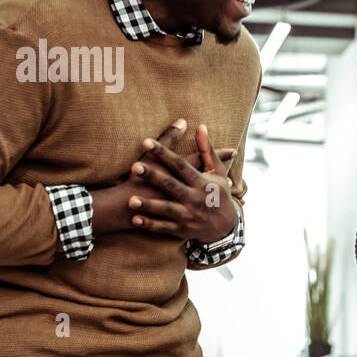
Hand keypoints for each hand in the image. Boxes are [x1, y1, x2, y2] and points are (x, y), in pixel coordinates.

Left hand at [127, 124, 235, 241]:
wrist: (225, 227)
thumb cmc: (219, 194)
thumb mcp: (217, 172)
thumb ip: (207, 150)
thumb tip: (201, 127)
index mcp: (202, 182)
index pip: (180, 165)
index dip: (163, 153)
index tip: (146, 142)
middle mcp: (195, 198)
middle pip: (170, 185)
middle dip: (153, 176)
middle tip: (135, 167)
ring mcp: (188, 215)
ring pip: (166, 209)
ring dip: (149, 205)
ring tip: (131, 200)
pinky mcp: (182, 229)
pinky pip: (164, 227)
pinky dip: (150, 224)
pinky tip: (135, 219)